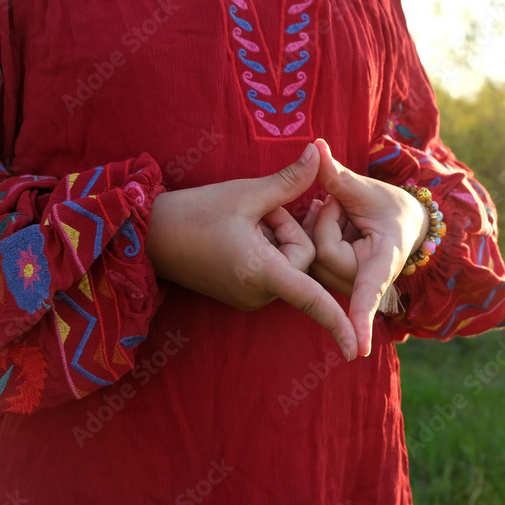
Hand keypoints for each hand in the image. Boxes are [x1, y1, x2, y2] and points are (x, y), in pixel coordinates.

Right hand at [145, 143, 357, 360]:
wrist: (149, 236)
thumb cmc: (194, 213)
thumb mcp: (245, 192)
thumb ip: (289, 180)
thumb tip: (319, 153)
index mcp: (261, 273)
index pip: (311, 301)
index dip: (338, 323)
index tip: (355, 352)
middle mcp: (258, 293)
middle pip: (302, 259)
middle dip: (288, 229)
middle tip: (258, 211)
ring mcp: (250, 296)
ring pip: (289, 262)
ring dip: (276, 235)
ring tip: (245, 222)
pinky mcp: (243, 293)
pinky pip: (273, 268)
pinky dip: (266, 246)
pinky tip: (240, 232)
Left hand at [307, 138, 428, 357]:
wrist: (403, 223)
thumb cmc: (390, 207)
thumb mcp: (367, 188)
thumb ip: (338, 174)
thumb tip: (317, 146)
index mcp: (381, 263)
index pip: (367, 292)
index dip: (361, 319)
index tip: (358, 350)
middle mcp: (362, 281)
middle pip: (322, 252)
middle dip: (327, 220)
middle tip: (344, 204)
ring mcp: (343, 284)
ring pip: (310, 255)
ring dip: (320, 226)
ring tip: (342, 214)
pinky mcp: (328, 281)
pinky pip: (307, 256)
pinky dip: (314, 232)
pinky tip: (329, 220)